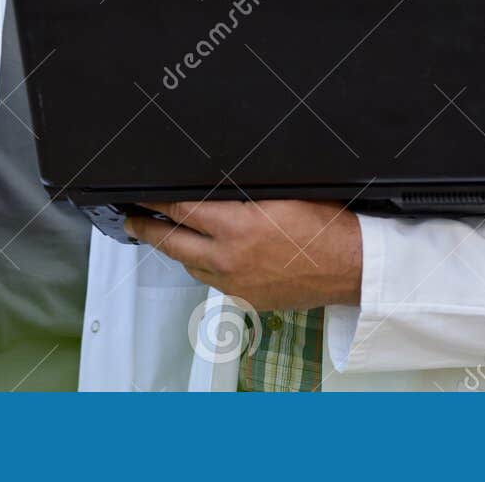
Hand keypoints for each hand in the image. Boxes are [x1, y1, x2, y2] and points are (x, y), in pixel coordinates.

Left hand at [124, 199, 362, 310]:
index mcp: (237, 226)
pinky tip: (205, 256)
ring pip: (190, 266)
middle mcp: (230, 258)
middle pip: (172, 244)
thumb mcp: (280, 194)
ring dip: (177, 251)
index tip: (141, 197)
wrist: (352, 266)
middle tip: (132, 221)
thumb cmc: (325, 226)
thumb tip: (210, 185)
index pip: (180, 210)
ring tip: (167, 236)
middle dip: (147, 230)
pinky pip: (213, 282)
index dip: (155, 202)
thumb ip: (240, 192)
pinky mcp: (247, 299)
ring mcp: (236, 283)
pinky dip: (204, 268)